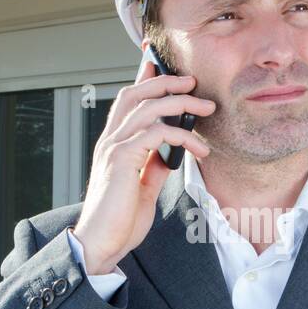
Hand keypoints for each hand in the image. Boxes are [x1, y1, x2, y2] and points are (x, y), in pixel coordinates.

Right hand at [71, 51, 214, 273]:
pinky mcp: (123, 159)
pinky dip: (182, 135)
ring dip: (181, 104)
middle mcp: (110, 140)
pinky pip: (156, 133)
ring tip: (206, 109)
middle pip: (136, 94)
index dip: (144, 79)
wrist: (101, 243)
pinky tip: (198, 148)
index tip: (160, 65)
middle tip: (193, 83)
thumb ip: (155, 166)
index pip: (128, 101)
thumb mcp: (143, 188)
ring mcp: (114, 147)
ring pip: (149, 108)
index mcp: (114, 144)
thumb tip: (172, 152)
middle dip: (166, 82)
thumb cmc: (119, 220)